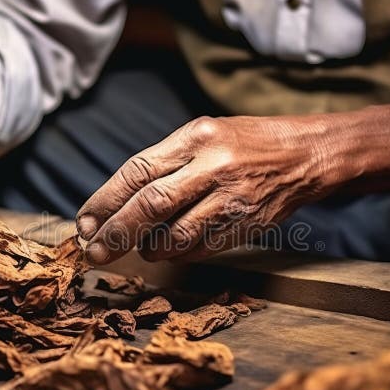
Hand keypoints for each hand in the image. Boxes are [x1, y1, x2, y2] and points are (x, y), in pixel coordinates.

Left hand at [76, 115, 340, 263]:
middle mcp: (214, 165)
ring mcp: (233, 197)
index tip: (85, 222)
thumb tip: (116, 202)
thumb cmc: (245, 143)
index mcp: (196, 136)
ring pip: (177, 235)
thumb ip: (165, 162)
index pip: (138, 170)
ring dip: (150, 248)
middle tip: (95, 251)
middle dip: (117, 232)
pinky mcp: (247, 224)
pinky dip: (180, 254)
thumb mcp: (203, 135)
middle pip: (152, 204)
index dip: (105, 200)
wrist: (304, 156)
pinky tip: (170, 251)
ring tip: (141, 248)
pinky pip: (203, 248)